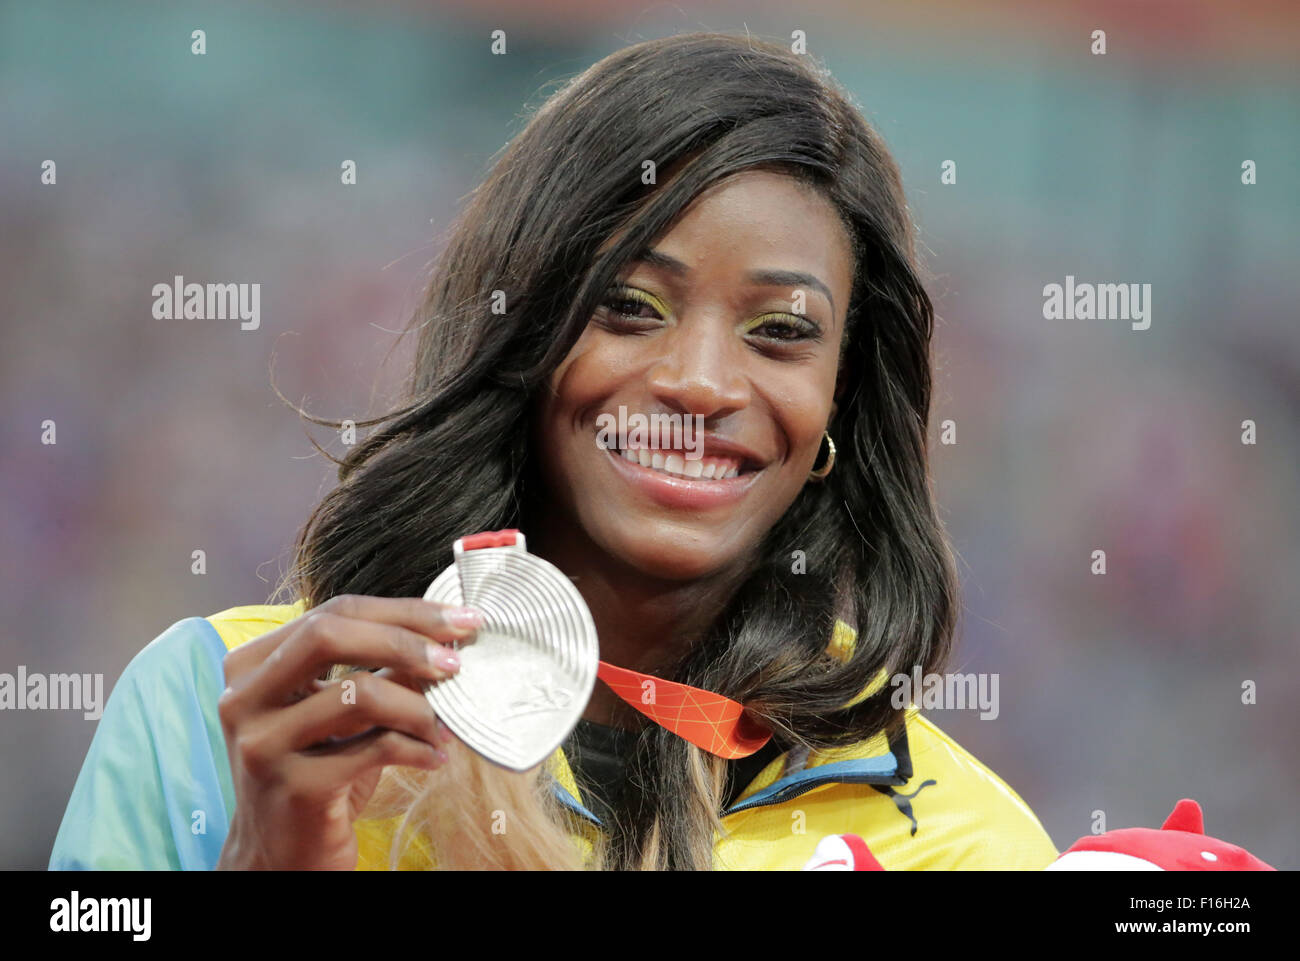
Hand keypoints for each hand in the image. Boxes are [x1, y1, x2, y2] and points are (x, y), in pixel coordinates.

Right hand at [214, 594, 480, 869]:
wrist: (280, 859)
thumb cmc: (319, 775)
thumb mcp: (345, 716)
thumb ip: (381, 670)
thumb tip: (444, 634)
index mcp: (252, 665)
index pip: (333, 612)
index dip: (403, 610)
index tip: (461, 619)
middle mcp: (244, 697)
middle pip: (329, 633)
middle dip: (406, 639)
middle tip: (455, 661)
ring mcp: (263, 742)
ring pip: (358, 692)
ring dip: (418, 707)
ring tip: (443, 727)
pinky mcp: (293, 786)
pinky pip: (374, 748)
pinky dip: (417, 748)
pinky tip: (435, 758)